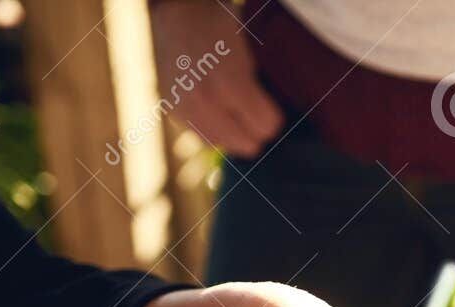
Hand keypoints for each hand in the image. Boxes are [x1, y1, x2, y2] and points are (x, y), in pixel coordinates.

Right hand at [150, 0, 283, 156]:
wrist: (175, 14)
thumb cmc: (220, 26)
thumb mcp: (251, 49)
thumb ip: (264, 85)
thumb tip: (281, 117)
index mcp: (229, 82)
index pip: (267, 127)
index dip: (273, 116)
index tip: (271, 106)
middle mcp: (205, 101)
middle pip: (248, 145)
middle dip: (256, 128)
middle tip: (254, 110)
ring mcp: (186, 109)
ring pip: (226, 145)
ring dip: (235, 132)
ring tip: (234, 110)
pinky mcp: (173, 112)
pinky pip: (204, 138)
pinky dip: (214, 129)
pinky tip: (217, 111)